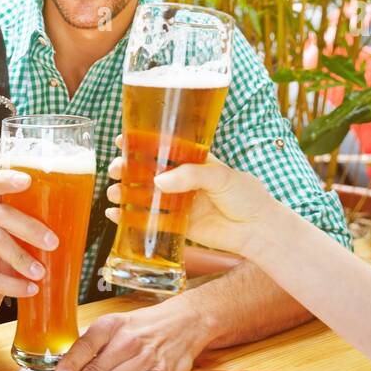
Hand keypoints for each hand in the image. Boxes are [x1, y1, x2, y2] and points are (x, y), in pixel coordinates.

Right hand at [0, 169, 56, 320]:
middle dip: (29, 227)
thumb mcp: (15, 241)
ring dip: (22, 258)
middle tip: (52, 243)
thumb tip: (71, 224)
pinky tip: (29, 289)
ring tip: (40, 273)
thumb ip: (32, 229)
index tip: (27, 181)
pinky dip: (13, 284)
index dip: (5, 179)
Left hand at [49, 299, 210, 370]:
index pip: (86, 345)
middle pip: (96, 370)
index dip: (70, 364)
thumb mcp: (117, 324)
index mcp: (113, 325)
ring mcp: (146, 359)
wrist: (186, 322)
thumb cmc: (145, 326)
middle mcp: (128, 341)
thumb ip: (94, 343)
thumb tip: (65, 367)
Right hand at [105, 147, 280, 258]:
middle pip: (148, 171)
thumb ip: (191, 175)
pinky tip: (115, 214)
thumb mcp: (222, 177)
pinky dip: (130, 217)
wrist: (257, 230)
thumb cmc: (246, 196)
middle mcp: (182, 180)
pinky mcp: (177, 225)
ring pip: (145, 195)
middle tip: (115, 170)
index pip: (163, 148)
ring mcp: (178, 202)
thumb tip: (159, 180)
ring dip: (125, 192)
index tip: (121, 140)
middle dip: (127, 169)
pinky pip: (150, 220)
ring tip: (112, 193)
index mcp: (193, 161)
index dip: (140, 143)